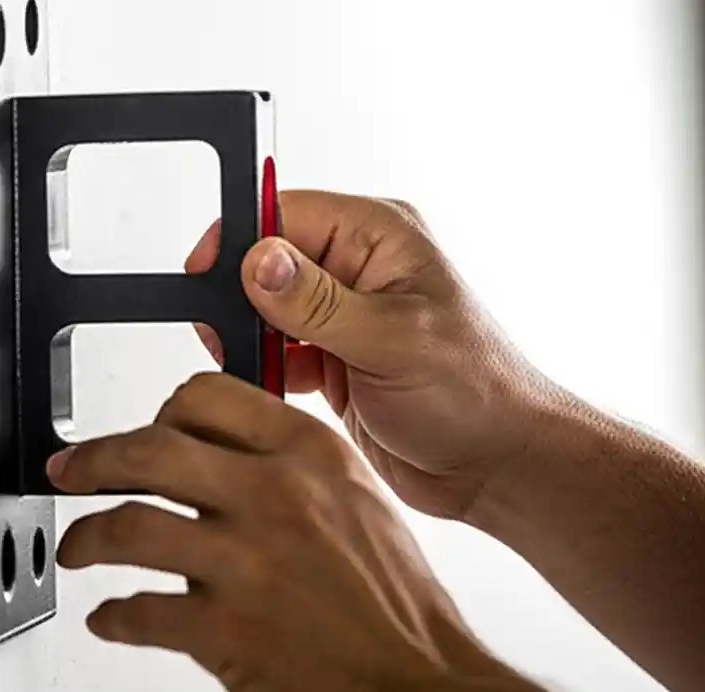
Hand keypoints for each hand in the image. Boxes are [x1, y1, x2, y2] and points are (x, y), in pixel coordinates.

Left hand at [47, 373, 580, 691]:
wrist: (421, 686)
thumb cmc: (394, 604)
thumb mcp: (356, 500)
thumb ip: (292, 465)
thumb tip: (225, 450)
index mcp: (309, 454)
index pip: (206, 396)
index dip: (159, 412)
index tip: (139, 431)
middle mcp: (275, 496)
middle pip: (149, 448)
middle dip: (93, 458)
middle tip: (69, 471)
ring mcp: (246, 562)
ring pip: (127, 526)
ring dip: (86, 538)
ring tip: (77, 548)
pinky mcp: (225, 631)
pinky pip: (139, 613)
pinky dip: (113, 617)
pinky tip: (110, 618)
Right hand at [189, 191, 559, 519]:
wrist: (496, 466)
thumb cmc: (476, 394)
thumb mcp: (391, 340)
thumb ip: (317, 302)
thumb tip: (259, 262)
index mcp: (379, 237)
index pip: (286, 212)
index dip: (241, 240)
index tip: (208, 274)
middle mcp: (358, 268)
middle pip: (267, 261)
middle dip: (242, 298)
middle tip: (228, 332)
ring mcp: (343, 315)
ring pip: (264, 310)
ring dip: (253, 338)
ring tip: (257, 364)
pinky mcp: (331, 357)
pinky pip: (274, 351)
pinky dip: (265, 370)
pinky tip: (274, 388)